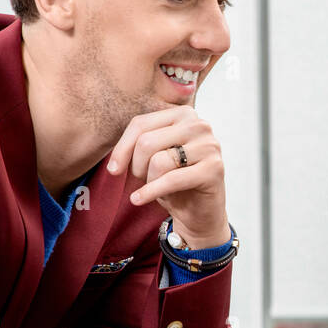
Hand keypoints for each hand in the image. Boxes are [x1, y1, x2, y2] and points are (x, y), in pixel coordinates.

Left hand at [106, 108, 228, 246]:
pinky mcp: (214, 169)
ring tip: (154, 188)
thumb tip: (114, 164)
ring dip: (148, 181)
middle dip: (137, 166)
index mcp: (183, 114)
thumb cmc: (174, 183)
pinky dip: (151, 192)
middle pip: (147, 141)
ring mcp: (210, 145)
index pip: (141, 124)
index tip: (113, 170)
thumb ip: (138, 145)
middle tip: (143, 180)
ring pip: (158, 161)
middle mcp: (199, 125)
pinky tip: (139, 199)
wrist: (200, 212)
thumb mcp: (154, 157)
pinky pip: (172, 179)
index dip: (122, 148)